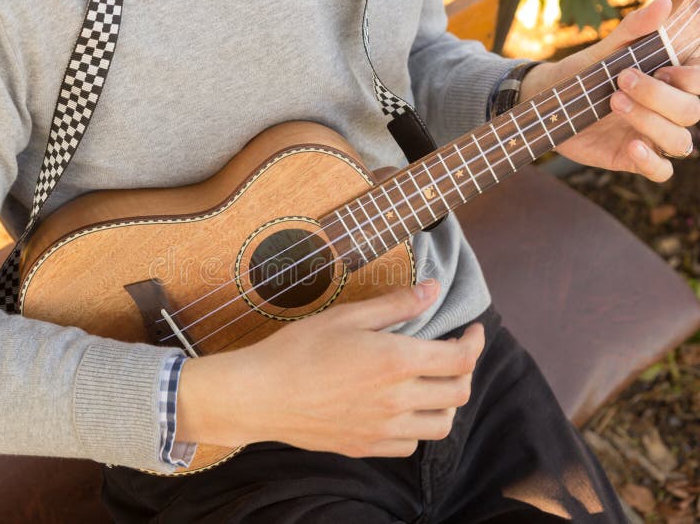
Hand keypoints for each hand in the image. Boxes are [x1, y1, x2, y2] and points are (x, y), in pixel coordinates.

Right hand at [175, 280, 484, 457]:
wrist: (260, 395)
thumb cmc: (298, 349)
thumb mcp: (346, 316)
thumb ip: (396, 304)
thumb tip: (433, 289)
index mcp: (396, 361)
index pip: (461, 359)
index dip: (476, 343)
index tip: (472, 331)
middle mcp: (397, 399)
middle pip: (458, 393)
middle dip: (465, 370)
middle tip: (452, 354)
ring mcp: (383, 428)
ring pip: (441, 426)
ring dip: (447, 403)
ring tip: (431, 385)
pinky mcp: (365, 446)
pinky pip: (409, 445)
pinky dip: (416, 427)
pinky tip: (401, 409)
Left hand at [519, 0, 699, 181]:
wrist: (547, 103)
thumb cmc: (581, 74)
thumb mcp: (604, 51)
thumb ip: (634, 30)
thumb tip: (663, 4)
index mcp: (672, 80)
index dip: (691, 78)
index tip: (661, 68)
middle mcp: (669, 109)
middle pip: (692, 111)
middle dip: (659, 97)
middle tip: (621, 81)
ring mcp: (653, 135)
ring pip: (680, 140)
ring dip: (650, 122)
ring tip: (614, 104)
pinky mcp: (634, 158)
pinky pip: (661, 171)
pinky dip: (652, 161)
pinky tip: (632, 145)